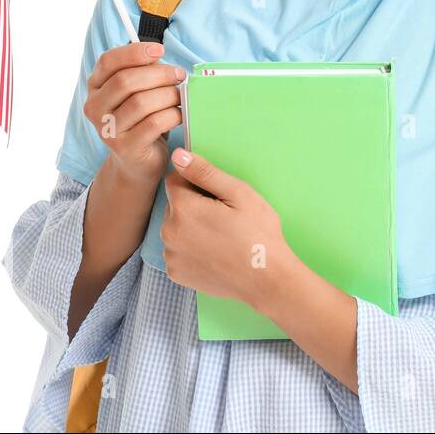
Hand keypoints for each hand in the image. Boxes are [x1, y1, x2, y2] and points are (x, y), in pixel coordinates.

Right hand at [83, 41, 185, 187]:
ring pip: (141, 102)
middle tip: (179, 75)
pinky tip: (180, 115)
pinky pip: (154, 123)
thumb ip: (143, 73)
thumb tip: (159, 56)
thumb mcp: (138, 92)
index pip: (108, 61)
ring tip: (181, 97)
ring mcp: (107, 129)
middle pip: (126, 81)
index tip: (160, 49)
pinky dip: (173, 115)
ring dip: (169, 95)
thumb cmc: (142, 120)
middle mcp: (94, 107)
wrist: (138, 163)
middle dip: (159, 74)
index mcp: (95, 87)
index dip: (134, 52)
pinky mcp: (125, 147)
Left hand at [162, 147, 295, 309]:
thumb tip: (178, 155)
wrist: (266, 278)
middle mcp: (168, 231)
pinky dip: (191, 249)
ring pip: (175, 228)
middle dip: (194, 206)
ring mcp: (171, 255)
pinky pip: (178, 251)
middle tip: (225, 218)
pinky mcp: (176, 273)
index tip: (219, 197)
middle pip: (175, 205)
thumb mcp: (239, 194)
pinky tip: (214, 253)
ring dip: (191, 228)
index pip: (175, 180)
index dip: (198, 184)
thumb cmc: (258, 232)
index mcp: (183, 208)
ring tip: (221, 237)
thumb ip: (205, 172)